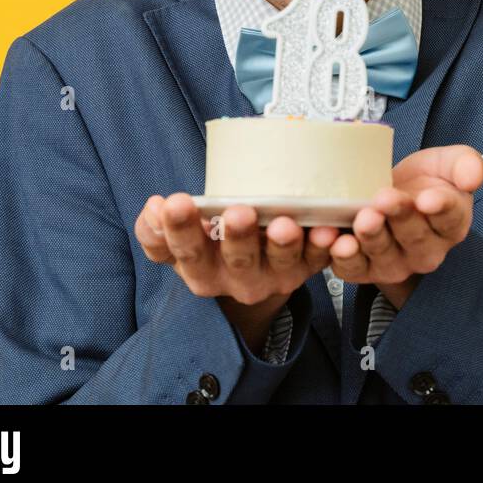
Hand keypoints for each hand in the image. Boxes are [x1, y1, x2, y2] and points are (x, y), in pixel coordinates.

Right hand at [135, 194, 338, 351]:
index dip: (180, 229)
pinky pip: (319, 259)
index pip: (188, 252)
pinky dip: (323, 246)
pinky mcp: (306, 269)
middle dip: (238, 236)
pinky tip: (327, 231)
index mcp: (202, 271)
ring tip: (284, 224)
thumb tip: (154, 208)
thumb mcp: (178, 242)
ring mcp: (275, 276)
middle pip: (238, 260)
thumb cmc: (212, 246)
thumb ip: (157, 230)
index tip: (175, 202)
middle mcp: (238, 280)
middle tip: (237, 212)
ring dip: (284, 243)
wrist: (252, 272)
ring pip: (282, 261)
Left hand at [328, 145, 482, 305]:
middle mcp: (425, 250)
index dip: (439, 207)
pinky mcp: (364, 269)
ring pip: (383, 255)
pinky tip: (335, 241)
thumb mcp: (448, 163)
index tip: (428, 198)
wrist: (389, 193)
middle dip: (399, 217)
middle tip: (385, 198)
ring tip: (362, 219)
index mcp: (450, 223)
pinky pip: (353, 269)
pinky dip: (341, 257)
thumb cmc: (423, 182)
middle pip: (414, 236)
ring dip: (371, 238)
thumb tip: (472, 176)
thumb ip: (465, 164)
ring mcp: (394, 262)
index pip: (449, 217)